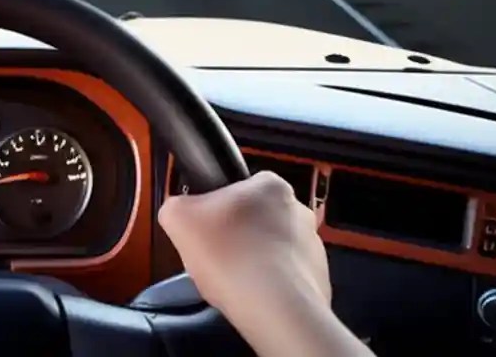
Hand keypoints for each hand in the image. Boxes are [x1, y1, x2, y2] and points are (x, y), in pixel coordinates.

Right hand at [158, 171, 329, 325]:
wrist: (276, 310)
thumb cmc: (228, 254)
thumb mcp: (178, 218)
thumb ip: (176, 205)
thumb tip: (181, 212)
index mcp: (270, 185)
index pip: (240, 188)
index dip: (218, 208)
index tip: (207, 230)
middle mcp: (299, 209)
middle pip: (256, 219)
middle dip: (238, 236)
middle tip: (216, 258)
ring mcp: (314, 245)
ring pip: (272, 249)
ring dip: (256, 261)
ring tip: (235, 282)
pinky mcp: (320, 277)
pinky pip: (288, 277)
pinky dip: (272, 286)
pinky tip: (255, 297)